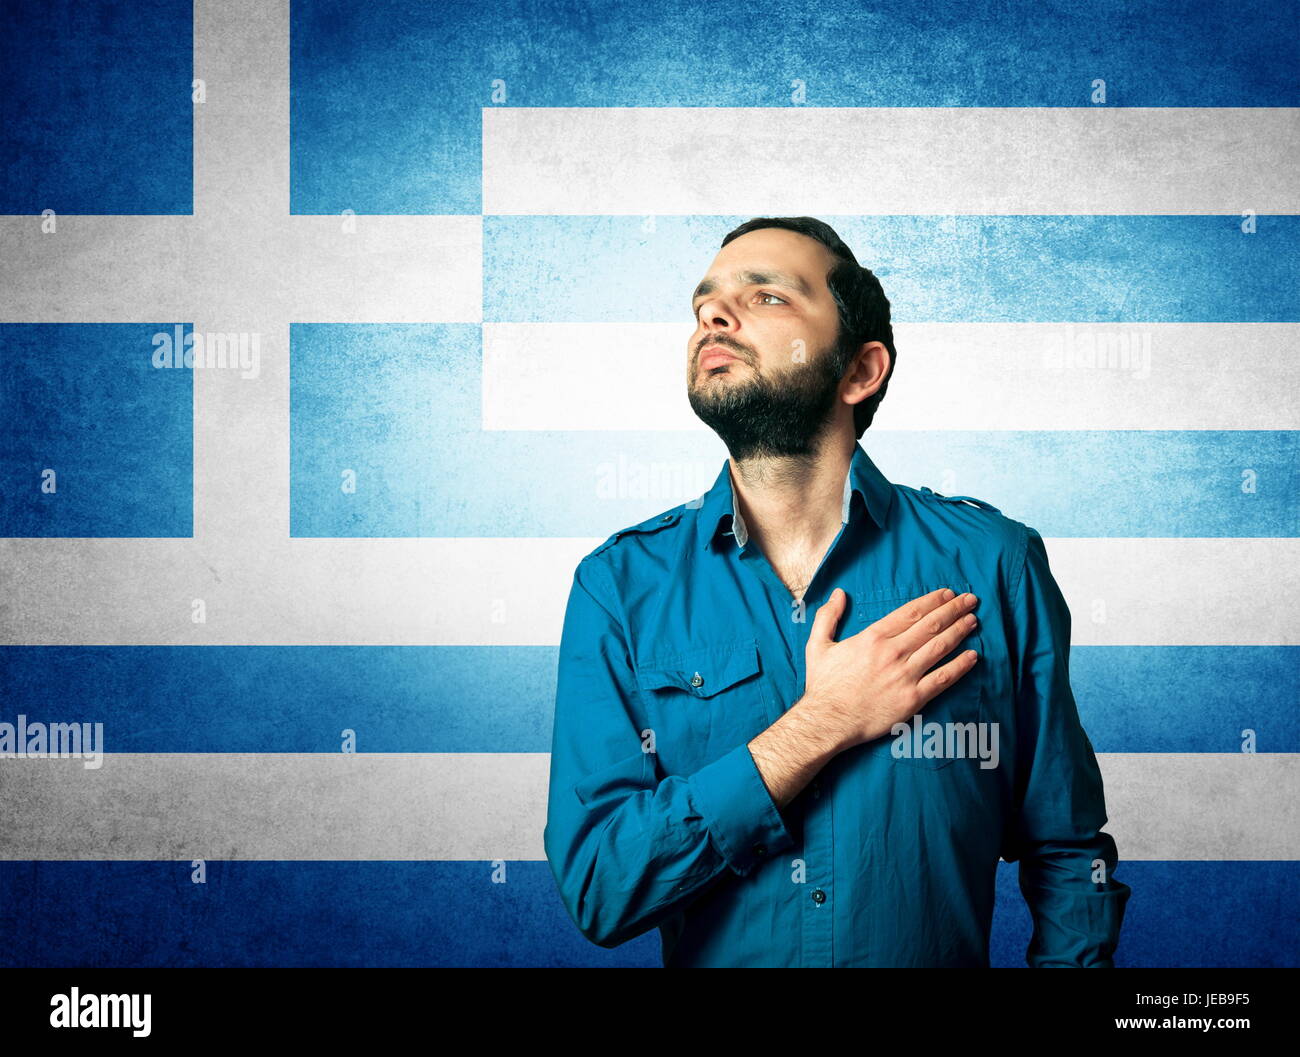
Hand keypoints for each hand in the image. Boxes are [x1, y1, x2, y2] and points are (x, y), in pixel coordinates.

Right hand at [802, 587, 979, 750]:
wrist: (827, 721)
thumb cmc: (823, 685)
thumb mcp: (817, 645)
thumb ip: (828, 616)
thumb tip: (839, 594)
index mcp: (873, 637)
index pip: (911, 612)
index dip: (933, 601)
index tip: (947, 594)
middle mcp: (893, 652)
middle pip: (931, 625)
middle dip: (954, 610)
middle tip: (970, 600)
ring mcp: (905, 675)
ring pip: (940, 647)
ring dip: (960, 631)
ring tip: (973, 621)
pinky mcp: (913, 698)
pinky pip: (943, 678)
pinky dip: (960, 666)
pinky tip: (973, 656)